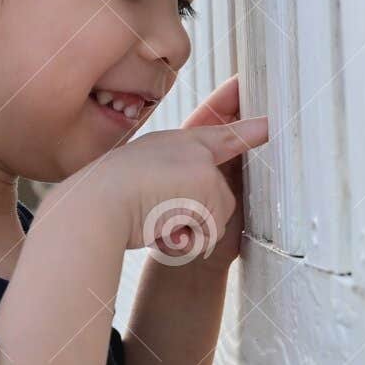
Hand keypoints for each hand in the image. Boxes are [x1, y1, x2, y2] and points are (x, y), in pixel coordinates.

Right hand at [66, 81, 267, 264]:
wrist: (93, 207)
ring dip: (189, 231)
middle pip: (218, 196)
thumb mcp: (139, 184)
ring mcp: (200, 162)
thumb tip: (187, 228)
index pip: (216, 134)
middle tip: (161, 218)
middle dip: (198, 220)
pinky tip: (162, 228)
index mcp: (170, 144)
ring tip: (154, 219)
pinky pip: (211, 230)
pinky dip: (189, 241)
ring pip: (216, 215)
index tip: (270, 123)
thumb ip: (171, 192)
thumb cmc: (104, 204)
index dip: (244, 129)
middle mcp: (188, 146)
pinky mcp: (207, 183)